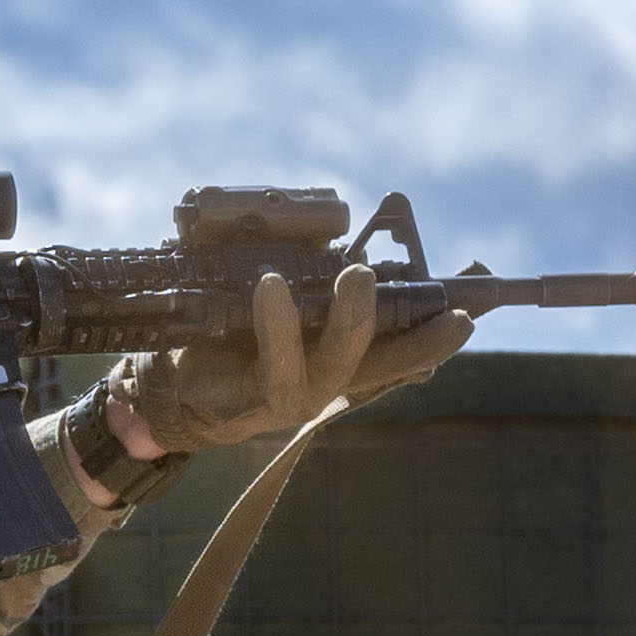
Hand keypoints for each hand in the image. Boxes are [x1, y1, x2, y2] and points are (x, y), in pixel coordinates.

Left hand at [101, 263, 472, 459]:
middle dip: (424, 336)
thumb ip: (309, 268)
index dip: (440, 332)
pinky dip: (276, 322)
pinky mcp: (258, 399)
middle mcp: (331, 379)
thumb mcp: (273, 293)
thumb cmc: (225, 333)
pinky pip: (275, 361)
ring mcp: (298, 394)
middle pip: (392, 362)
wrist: (165, 383)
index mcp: (347, 355)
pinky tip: (272, 287)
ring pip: (341, 360)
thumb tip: (340, 236)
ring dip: (354, 316)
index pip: (406, 345)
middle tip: (446, 306)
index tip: (470, 311)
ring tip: (357, 276)